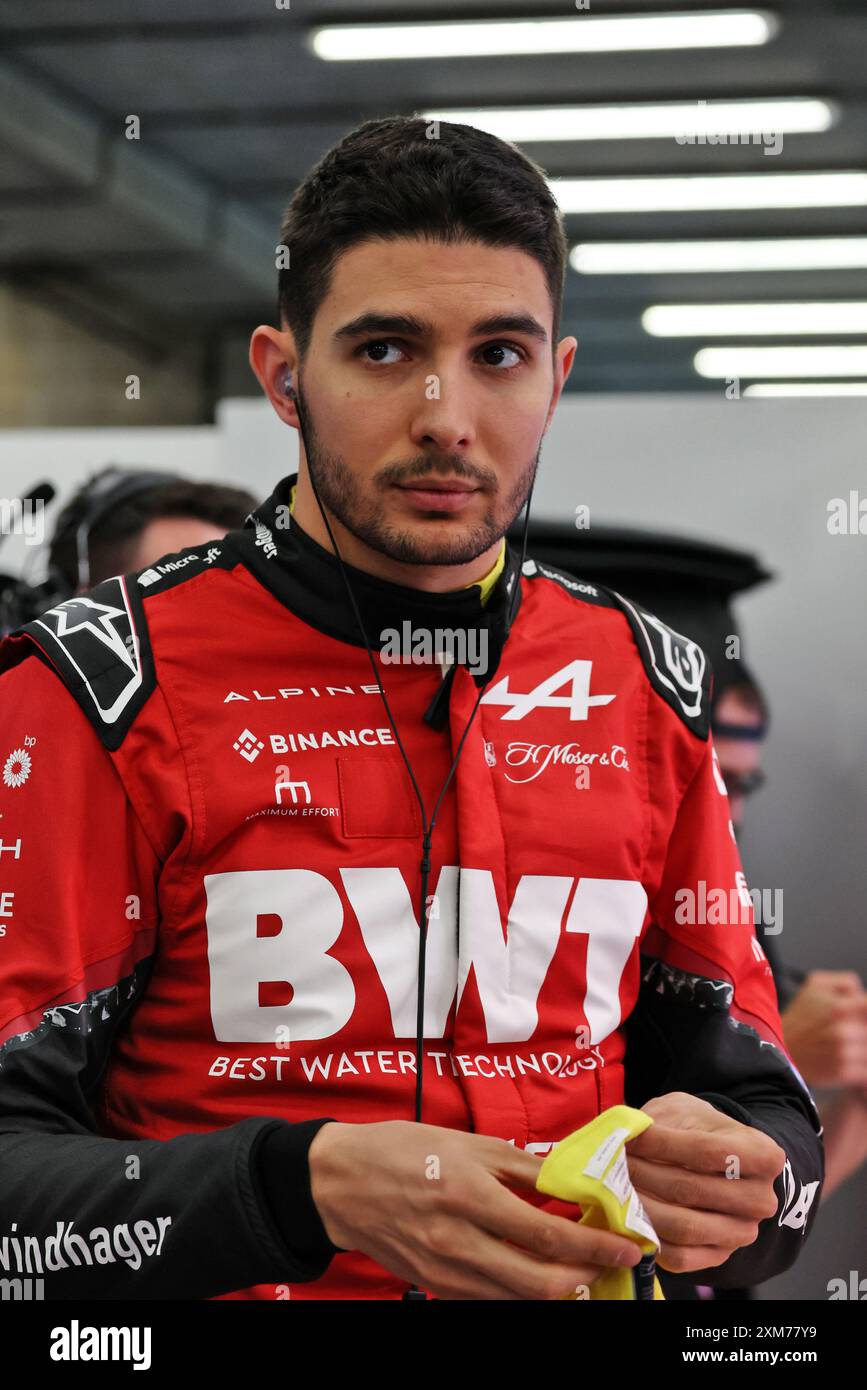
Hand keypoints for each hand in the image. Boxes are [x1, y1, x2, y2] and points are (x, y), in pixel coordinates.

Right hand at [308, 1119, 641, 1299]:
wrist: (340, 1182)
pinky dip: (522, 1291)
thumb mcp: (468, 1143)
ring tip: (582, 1269)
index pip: (547, 1234)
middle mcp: (459, 1241)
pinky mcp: (436, 1286)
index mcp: (470, 1195)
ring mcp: (446, 1272)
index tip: (625, 1245)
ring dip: (558, 1288)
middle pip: (540, 1280)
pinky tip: (539, 1274)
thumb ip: (522, 1168)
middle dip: (586, 1275)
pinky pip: (491, 1299)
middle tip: (610, 1262)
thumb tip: (570, 1182)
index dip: (593, 1245)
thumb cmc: (402, 1151)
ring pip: (519, 1298)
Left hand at [625, 1092, 782, 1273]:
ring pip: (683, 1226)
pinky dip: (648, 1237)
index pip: (706, 1150)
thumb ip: (661, 1122)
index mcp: (763, 1154)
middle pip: (691, 1189)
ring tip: (614, 1187)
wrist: (715, 1165)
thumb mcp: (686, 1112)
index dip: (662, 1143)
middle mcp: (761, 1199)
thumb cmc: (697, 1131)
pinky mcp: (719, 1256)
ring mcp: (742, 1232)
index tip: (628, 1137)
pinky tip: (627, 1216)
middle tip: (613, 1163)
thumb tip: (626, 1136)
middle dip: (644, 1174)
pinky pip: (680, 1256)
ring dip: (640, 1206)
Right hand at [782, 970, 866, 1086]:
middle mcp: (843, 1032)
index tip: (862, 1015)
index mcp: (840, 1008)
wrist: (782, 1047)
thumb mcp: (816, 984)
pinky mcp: (842, 1073)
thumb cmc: (800, 1015)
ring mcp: (844, 1054)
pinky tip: (851, 1059)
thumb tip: (863, 994)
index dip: (866, 1010)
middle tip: (852, 1029)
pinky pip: (866, 1070)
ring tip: (849, 1044)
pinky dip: (862, 1066)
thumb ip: (847, 982)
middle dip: (862, 1029)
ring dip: (862, 1047)